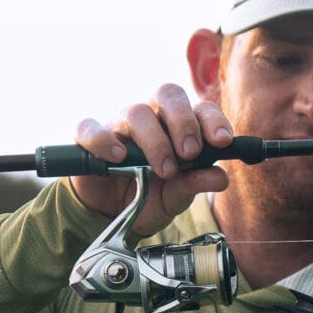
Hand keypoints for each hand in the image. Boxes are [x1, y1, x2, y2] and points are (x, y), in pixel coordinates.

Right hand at [71, 84, 233, 237]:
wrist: (112, 217)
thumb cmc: (149, 198)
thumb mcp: (176, 198)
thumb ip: (194, 184)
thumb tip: (220, 177)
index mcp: (179, 127)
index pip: (200, 109)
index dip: (213, 120)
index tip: (222, 141)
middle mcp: (152, 118)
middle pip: (168, 94)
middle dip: (184, 122)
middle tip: (190, 152)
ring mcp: (120, 125)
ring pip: (136, 112)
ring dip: (154, 141)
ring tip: (164, 170)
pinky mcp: (89, 139)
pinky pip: (91, 128)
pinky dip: (104, 140)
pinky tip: (119, 158)